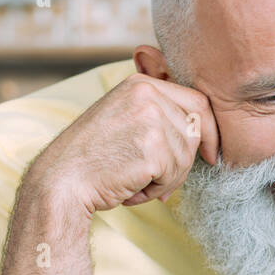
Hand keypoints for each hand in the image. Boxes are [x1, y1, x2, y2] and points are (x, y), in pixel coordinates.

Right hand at [29, 73, 220, 215]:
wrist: (62, 181)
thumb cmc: (92, 158)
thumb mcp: (124, 119)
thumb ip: (158, 115)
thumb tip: (202, 133)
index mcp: (141, 84)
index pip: (197, 102)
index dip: (210, 130)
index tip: (212, 154)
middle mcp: (148, 95)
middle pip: (195, 131)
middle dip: (182, 162)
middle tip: (156, 179)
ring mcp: (151, 119)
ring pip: (186, 157)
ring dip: (166, 179)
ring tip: (134, 182)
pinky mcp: (153, 149)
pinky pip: (174, 175)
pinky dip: (156, 190)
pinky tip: (131, 190)